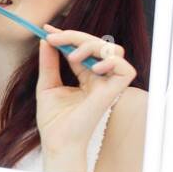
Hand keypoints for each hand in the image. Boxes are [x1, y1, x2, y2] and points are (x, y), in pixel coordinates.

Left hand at [35, 25, 135, 165]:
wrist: (57, 140)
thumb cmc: (53, 120)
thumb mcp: (46, 85)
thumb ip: (48, 63)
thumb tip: (45, 40)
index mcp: (86, 76)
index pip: (83, 48)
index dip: (68, 36)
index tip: (47, 31)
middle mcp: (99, 78)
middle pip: (98, 44)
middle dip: (75, 36)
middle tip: (54, 38)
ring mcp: (107, 84)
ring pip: (114, 50)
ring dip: (93, 45)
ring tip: (73, 56)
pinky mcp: (112, 93)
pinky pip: (126, 69)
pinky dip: (112, 61)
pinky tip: (93, 66)